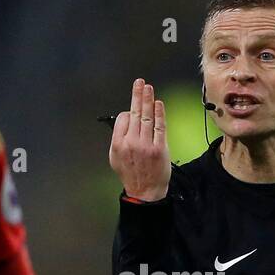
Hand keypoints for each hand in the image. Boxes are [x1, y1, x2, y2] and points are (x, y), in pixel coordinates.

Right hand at [108, 78, 170, 201]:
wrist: (145, 192)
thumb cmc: (131, 174)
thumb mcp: (115, 158)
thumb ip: (118, 139)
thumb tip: (124, 121)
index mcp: (118, 144)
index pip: (123, 119)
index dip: (128, 112)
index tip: (132, 110)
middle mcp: (131, 143)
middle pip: (134, 113)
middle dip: (137, 95)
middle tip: (140, 83)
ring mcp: (146, 145)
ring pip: (147, 117)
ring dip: (148, 100)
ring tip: (148, 88)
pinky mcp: (160, 148)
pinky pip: (159, 127)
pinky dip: (159, 114)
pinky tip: (158, 104)